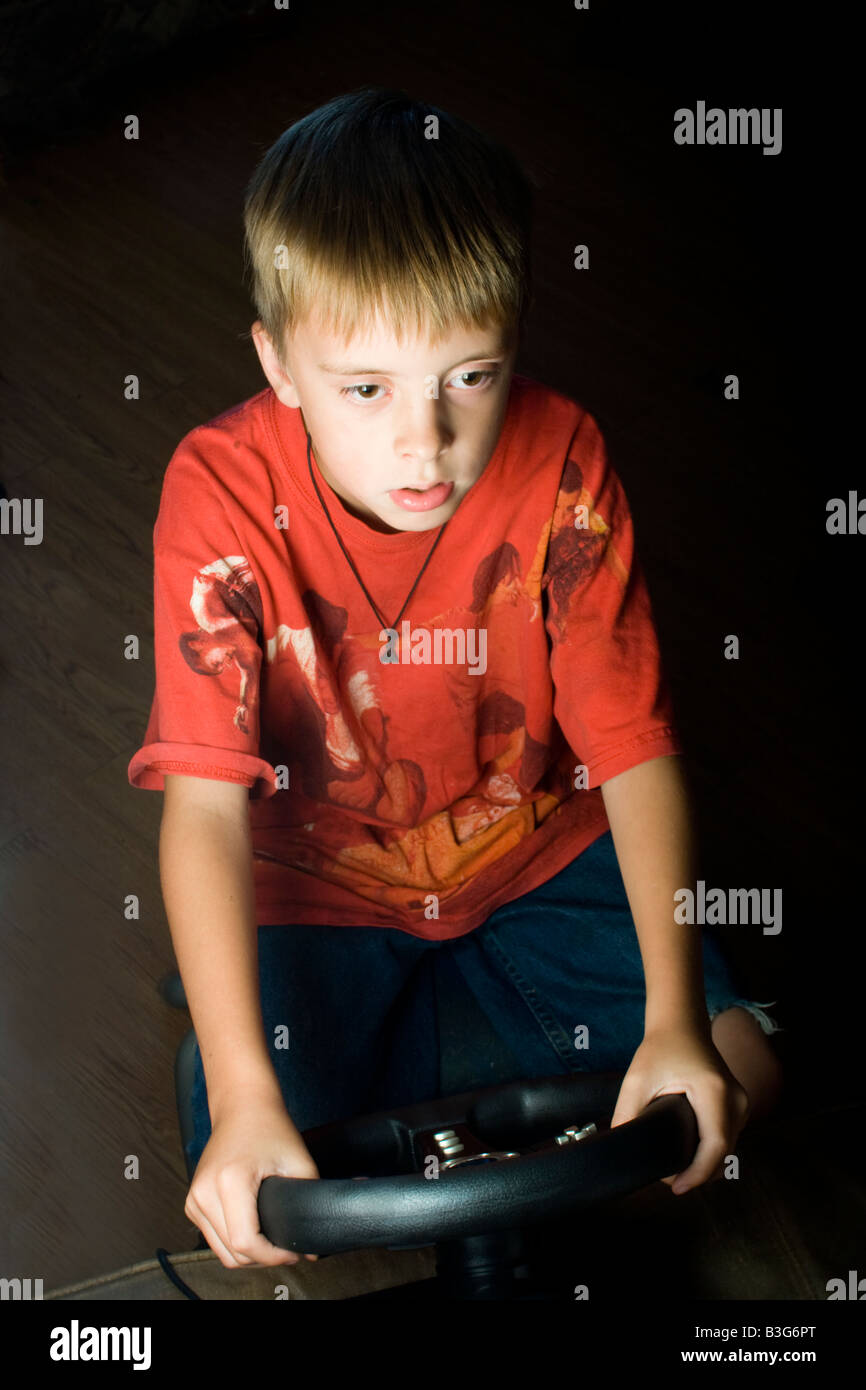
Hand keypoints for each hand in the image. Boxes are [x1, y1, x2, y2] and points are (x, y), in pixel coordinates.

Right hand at [185, 1095, 321, 1267]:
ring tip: (275, 1242)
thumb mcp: (299, 1162)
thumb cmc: (271, 1129)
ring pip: (222, 1252)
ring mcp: (194, 1199)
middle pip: (233, 1253)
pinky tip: (256, 1231)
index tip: (294, 1251)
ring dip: (250, 1256)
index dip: (274, 1256)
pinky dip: (235, 1244)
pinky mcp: (192, 1203)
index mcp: (229, 1181)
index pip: (246, 1242)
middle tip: (289, 1248)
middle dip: (265, 1259)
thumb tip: (312, 1246)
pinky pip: (214, 1239)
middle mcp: (204, 1192)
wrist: (243, 1106)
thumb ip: (309, 1201)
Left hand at [609, 1025, 749, 1194]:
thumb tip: (622, 1146)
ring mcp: (741, 1103)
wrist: (682, 1025)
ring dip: (706, 1164)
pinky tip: (691, 1156)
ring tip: (677, 1170)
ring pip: (728, 1149)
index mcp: (715, 1092)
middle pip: (723, 1154)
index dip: (697, 1174)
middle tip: (667, 1180)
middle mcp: (736, 1099)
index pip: (715, 1146)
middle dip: (698, 1173)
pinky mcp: (739, 1105)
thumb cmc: (661, 1048)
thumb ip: (627, 1114)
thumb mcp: (637, 1080)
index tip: (675, 1187)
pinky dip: (712, 1151)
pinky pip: (728, 1138)